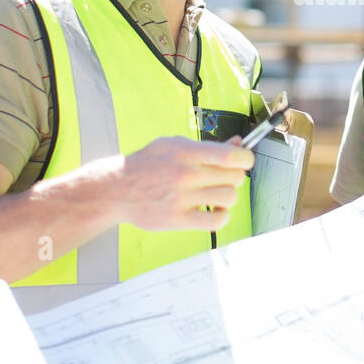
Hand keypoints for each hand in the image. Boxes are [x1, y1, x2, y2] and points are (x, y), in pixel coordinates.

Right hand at [88, 136, 253, 231]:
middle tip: (224, 178)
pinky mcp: (178, 219)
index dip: (246, 158)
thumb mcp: (173, 145)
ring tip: (216, 193)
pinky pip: (216, 220)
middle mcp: (185, 174)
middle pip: (234, 177)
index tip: (244, 161)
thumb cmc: (147, 164)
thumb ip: (207, 146)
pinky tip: (214, 209)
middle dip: (235, 177)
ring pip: (229, 197)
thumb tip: (238, 143)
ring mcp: (182, 198)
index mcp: (186, 152)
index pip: (232, 155)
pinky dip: (222, 215)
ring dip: (228, 196)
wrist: (117, 189)